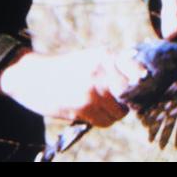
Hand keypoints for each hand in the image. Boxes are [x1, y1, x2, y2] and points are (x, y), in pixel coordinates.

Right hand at [0, 46, 147, 126]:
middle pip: (131, 94)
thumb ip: (112, 66)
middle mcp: (101, 70)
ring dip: (115, 113)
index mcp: (104, 55)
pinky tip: (93, 112)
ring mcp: (92, 89)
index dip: (143, 85)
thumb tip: (141, 78)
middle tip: (123, 102)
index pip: (137, 72)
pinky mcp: (83, 106)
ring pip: (120, 111)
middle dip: (129, 101)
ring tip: (104, 107)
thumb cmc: (62, 69)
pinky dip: (103, 120)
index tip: (144, 90)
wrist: (32, 77)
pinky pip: (105, 121)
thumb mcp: (88, 58)